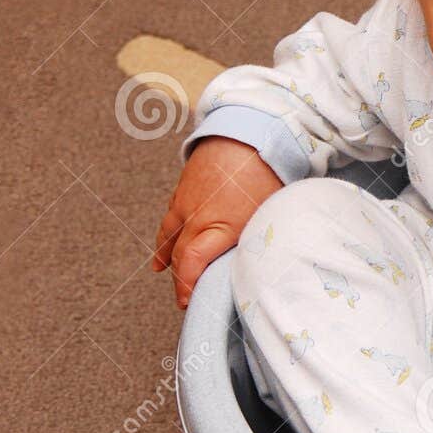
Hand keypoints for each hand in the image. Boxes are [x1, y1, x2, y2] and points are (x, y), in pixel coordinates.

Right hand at [151, 136, 283, 309]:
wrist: (248, 130)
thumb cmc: (267, 172)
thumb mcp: (269, 214)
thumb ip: (258, 240)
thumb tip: (261, 264)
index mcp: (219, 225)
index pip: (191, 263)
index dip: (186, 285)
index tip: (187, 302)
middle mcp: (197, 216)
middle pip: (178, 254)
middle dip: (179, 278)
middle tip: (183, 298)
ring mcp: (186, 201)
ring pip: (169, 235)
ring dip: (166, 256)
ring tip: (163, 272)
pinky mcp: (183, 188)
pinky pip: (170, 217)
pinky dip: (166, 233)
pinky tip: (165, 241)